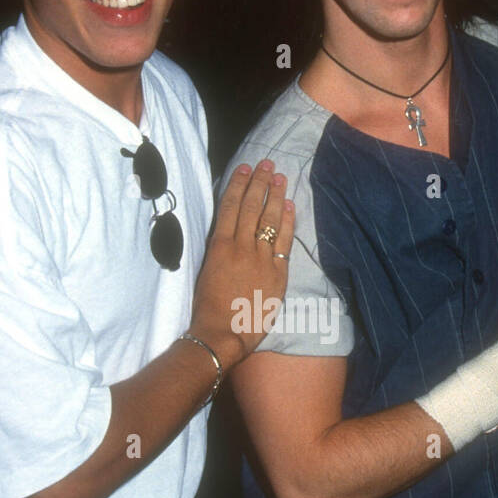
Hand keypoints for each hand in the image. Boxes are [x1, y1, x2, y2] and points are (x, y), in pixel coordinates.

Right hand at [189, 160, 294, 368]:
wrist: (221, 333)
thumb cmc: (208, 308)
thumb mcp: (207, 272)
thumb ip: (219, 252)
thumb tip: (228, 236)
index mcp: (219, 246)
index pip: (230, 207)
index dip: (239, 184)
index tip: (245, 168)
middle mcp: (240, 246)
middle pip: (251, 207)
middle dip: (260, 182)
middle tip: (267, 164)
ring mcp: (260, 258)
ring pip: (269, 220)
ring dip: (276, 196)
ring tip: (281, 177)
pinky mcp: (276, 273)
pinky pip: (285, 242)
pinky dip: (288, 222)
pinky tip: (290, 206)